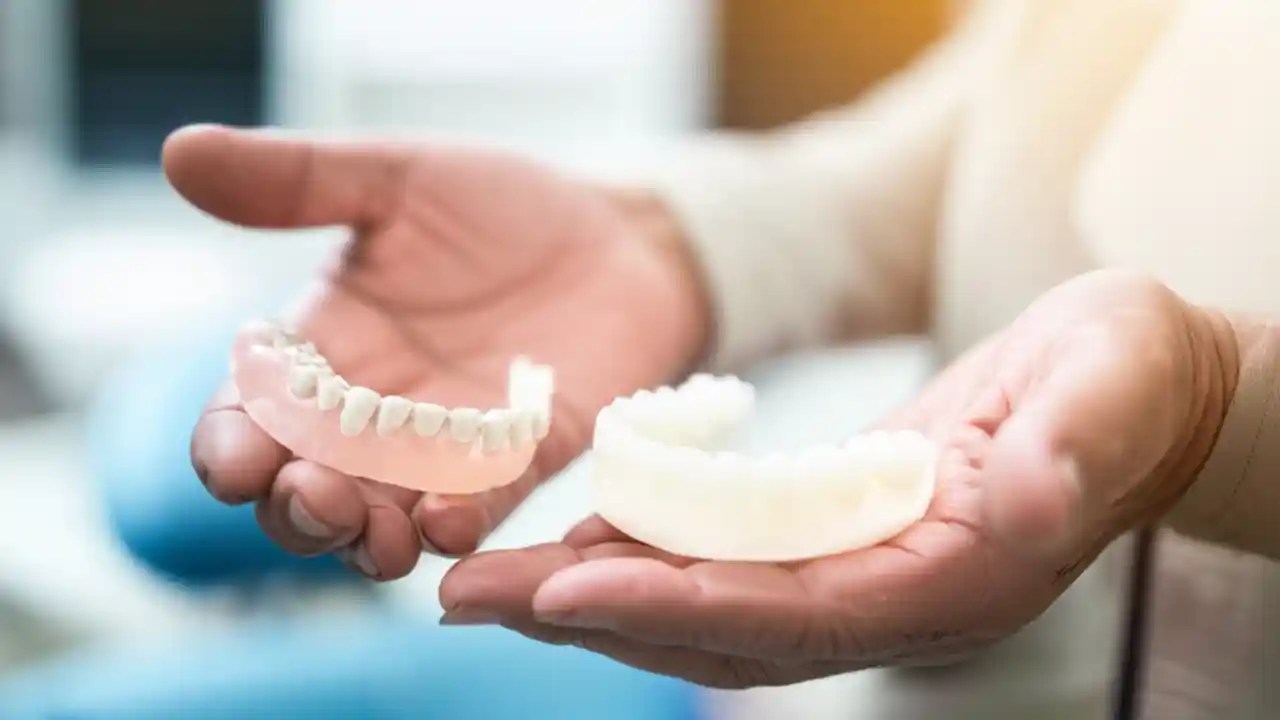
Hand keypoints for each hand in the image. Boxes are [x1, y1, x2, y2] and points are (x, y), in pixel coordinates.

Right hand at [165, 125, 707, 579]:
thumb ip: (297, 180)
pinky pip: (478, 512)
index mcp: (325, 349)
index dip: (231, 445)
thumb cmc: (501, 205)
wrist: (619, 232)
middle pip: (305, 489)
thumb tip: (179, 150)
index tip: (235, 459)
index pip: (251, 416)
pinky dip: (455, 526)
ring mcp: (446, 448)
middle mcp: (373, 415)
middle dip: (294, 508)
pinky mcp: (520, 464)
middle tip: (310, 496)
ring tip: (368, 532)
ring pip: (381, 522)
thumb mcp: (397, 178)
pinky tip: (446, 520)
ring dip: (363, 539)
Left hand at [439, 270, 1238, 686]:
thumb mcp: (1110, 387)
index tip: (565, 593)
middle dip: (591, 617)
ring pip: (704, 604)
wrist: (1133, 392)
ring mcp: (860, 577)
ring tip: (484, 578)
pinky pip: (722, 563)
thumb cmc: (1127, 380)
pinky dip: (643, 557)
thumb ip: (1068, 447)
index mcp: (952, 581)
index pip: (793, 614)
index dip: (676, 606)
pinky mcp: (837, 541)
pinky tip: (572, 541)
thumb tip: (1028, 501)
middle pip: (719, 627)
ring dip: (593, 595)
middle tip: (468, 596)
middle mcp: (891, 599)